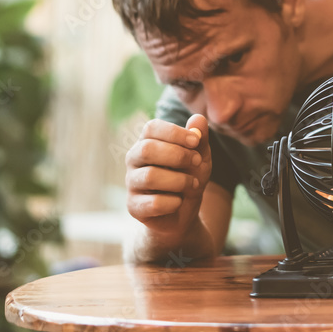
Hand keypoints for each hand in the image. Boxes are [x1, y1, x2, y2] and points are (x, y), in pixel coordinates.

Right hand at [125, 114, 211, 241]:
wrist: (184, 212)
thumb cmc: (189, 177)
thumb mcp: (200, 156)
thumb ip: (200, 138)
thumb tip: (198, 118)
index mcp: (148, 142)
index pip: (151, 128)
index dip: (175, 132)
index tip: (196, 141)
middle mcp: (134, 159)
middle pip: (147, 149)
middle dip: (178, 155)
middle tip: (197, 162)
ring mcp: (131, 183)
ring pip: (150, 176)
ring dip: (180, 181)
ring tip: (193, 184)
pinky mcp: (133, 206)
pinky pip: (153, 203)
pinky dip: (173, 202)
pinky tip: (179, 202)